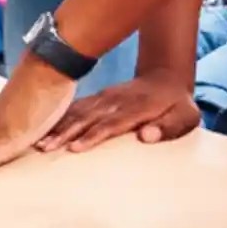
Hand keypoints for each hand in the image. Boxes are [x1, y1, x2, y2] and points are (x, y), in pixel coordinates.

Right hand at [35, 70, 201, 152]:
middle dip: (65, 133)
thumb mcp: (186, 117)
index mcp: (137, 107)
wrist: (166, 79)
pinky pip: (76, 107)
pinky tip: (45, 127)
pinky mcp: (98, 98)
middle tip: (45, 147)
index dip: (92, 136)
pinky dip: (60, 117)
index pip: (111, 124)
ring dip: (57, 126)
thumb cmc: (178, 106)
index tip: (74, 148)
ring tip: (39, 141)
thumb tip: (147, 136)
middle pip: (87, 118)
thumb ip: (169, 127)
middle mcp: (116, 101)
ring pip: (78, 112)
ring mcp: (105, 97)